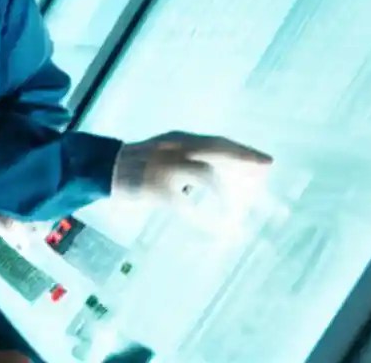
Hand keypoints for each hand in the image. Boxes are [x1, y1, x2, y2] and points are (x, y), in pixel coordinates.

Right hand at [112, 132, 272, 210]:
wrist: (103, 168)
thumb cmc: (137, 165)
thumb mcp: (164, 152)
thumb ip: (190, 158)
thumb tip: (222, 173)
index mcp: (178, 140)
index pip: (218, 142)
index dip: (243, 152)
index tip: (266, 161)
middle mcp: (174, 149)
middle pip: (217, 150)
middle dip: (244, 159)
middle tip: (267, 167)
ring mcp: (166, 168)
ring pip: (207, 176)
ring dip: (226, 195)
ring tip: (235, 214)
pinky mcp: (157, 189)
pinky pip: (187, 206)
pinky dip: (204, 219)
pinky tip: (216, 229)